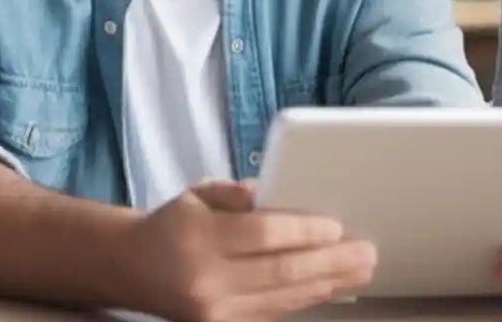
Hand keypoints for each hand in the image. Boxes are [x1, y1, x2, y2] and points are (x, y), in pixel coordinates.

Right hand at [121, 179, 375, 321]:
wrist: (135, 268)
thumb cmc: (176, 222)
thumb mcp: (200, 193)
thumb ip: (240, 193)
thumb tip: (287, 194)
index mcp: (199, 237)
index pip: (263, 234)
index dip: (304, 230)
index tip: (336, 226)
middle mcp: (206, 280)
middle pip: (282, 271)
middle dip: (331, 261)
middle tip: (366, 252)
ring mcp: (214, 313)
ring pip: (283, 298)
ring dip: (327, 283)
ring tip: (360, 270)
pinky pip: (274, 313)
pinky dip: (305, 298)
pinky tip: (330, 285)